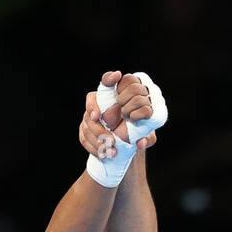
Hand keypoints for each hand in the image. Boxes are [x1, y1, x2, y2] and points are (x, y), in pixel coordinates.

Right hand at [81, 71, 165, 186]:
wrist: (125, 148)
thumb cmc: (137, 136)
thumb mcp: (146, 136)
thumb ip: (147, 138)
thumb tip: (141, 142)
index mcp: (114, 99)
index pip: (107, 82)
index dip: (109, 79)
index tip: (117, 77)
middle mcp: (99, 104)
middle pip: (92, 108)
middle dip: (100, 126)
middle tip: (111, 139)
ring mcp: (89, 117)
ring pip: (87, 126)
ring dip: (98, 140)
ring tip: (111, 151)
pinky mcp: (84, 130)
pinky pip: (84, 138)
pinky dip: (93, 147)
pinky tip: (103, 154)